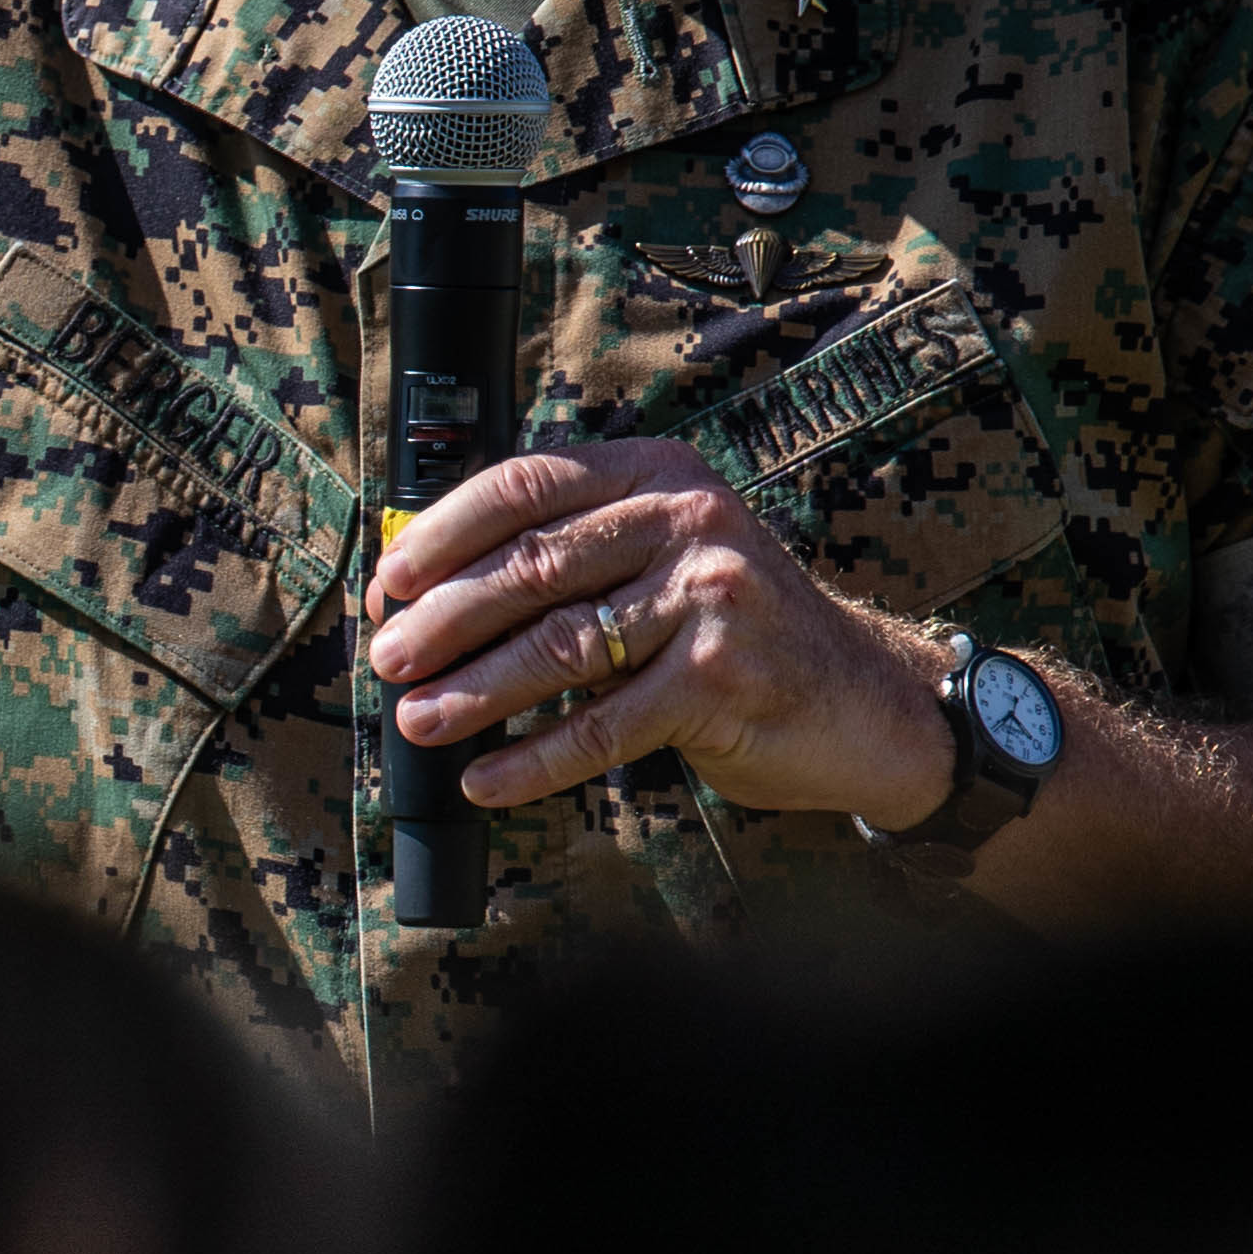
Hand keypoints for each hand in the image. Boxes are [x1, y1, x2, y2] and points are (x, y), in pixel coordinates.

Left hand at [366, 440, 958, 827]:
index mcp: (657, 474)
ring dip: (474, 691)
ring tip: (418, 721)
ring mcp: (710, 598)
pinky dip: (534, 759)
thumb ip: (577, 557)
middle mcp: (687, 520)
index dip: (442, 535)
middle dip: (444, 620)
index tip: (389, 583)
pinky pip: (602, 725)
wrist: (865, 702)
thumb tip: (432, 597)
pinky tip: (487, 779)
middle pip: (532, 567)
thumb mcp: (667, 559)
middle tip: (387, 659)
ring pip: (559, 647)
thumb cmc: (738, 631)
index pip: (524, 485)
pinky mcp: (721, 680)